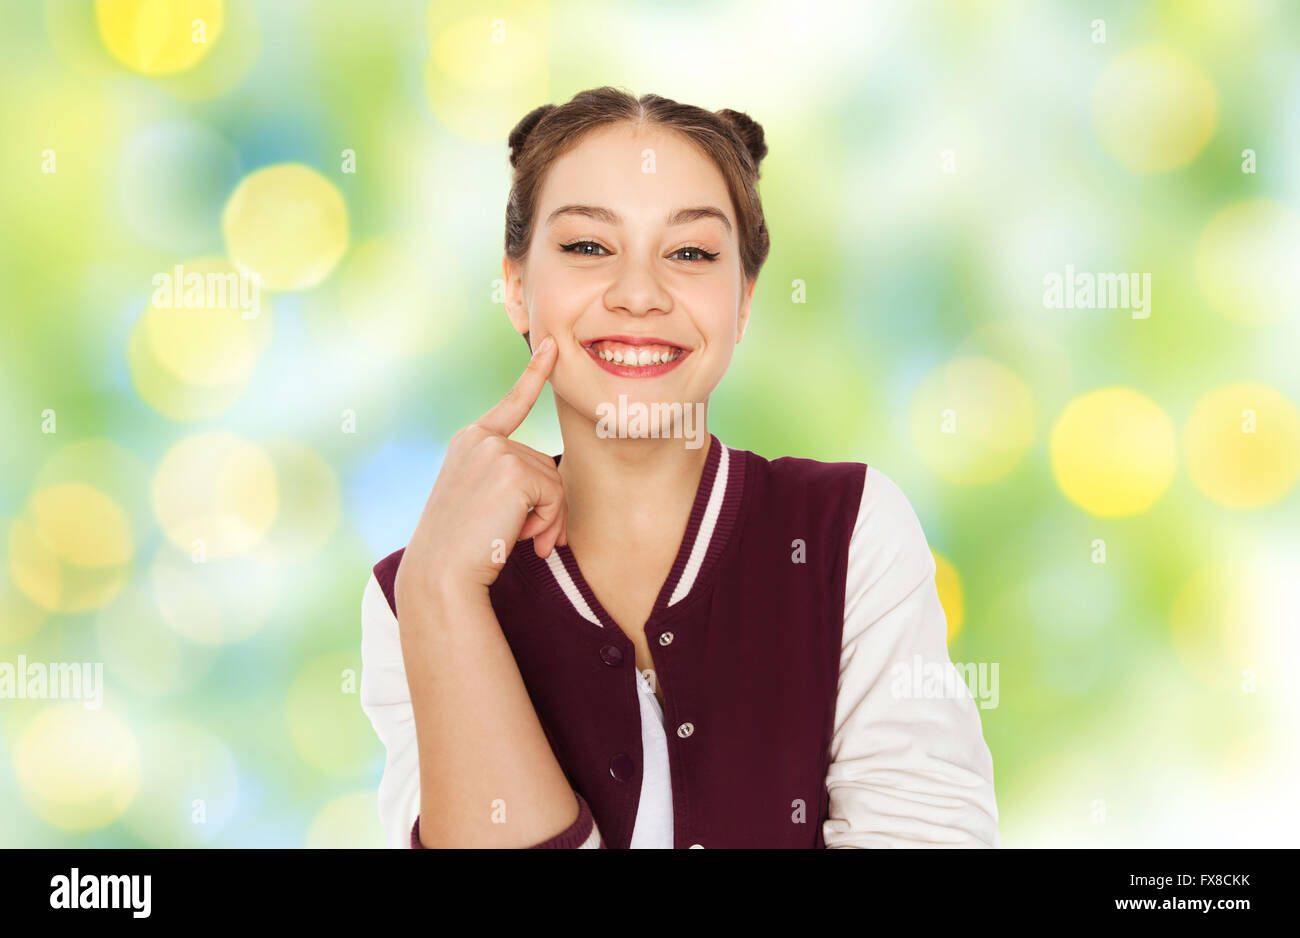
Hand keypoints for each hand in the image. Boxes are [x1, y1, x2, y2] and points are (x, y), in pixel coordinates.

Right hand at [395, 335, 566, 604]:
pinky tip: (522, 538)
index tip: (551, 345)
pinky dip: (549, 522)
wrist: (441, 574)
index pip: (511, 404)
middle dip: (548, 507)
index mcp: (470, 442)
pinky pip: (556, 496)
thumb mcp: (482, 502)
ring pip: (555, 482)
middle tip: (531, 539)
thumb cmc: (462, 549)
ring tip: (522, 541)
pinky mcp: (512, 470)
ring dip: (549, 519)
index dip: (535, 372)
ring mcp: (496, 451)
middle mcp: (481, 439)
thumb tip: (556, 491)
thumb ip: (512, 482)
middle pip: (546, 465)